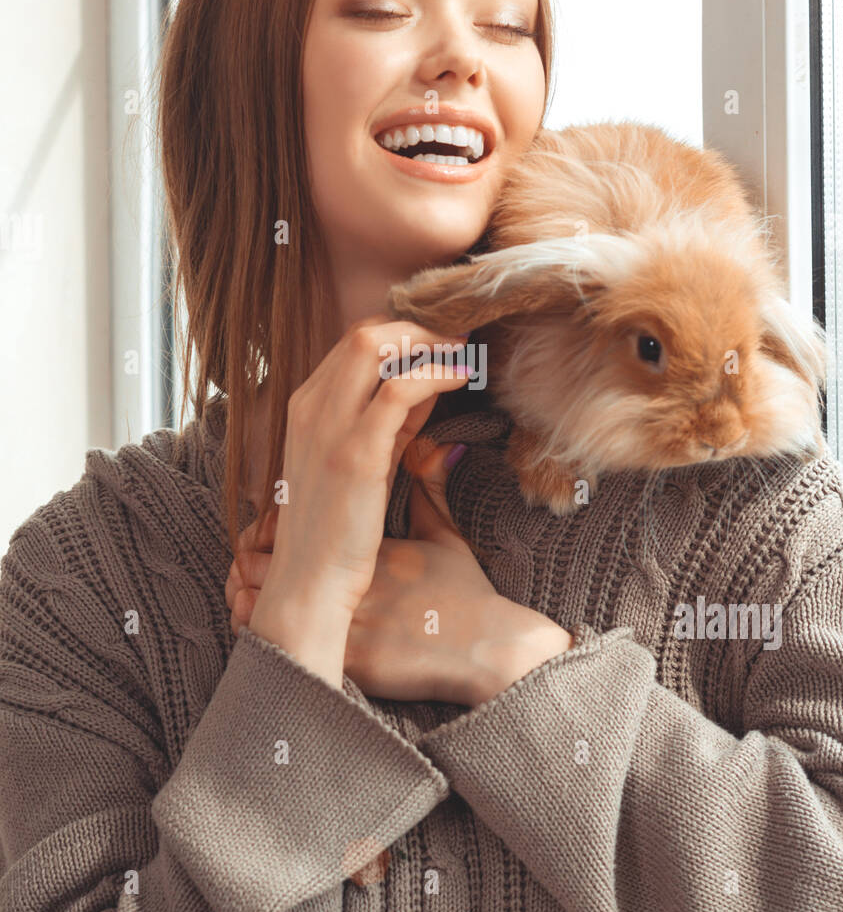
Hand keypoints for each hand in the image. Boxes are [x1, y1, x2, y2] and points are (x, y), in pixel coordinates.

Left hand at [226, 440, 571, 705]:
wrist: (490, 647)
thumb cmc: (467, 594)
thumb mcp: (445, 536)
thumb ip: (429, 489)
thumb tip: (432, 446)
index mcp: (362, 548)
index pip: (293, 534)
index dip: (269, 537)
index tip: (262, 542)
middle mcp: (349, 581)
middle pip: (268, 569)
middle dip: (255, 570)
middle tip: (246, 572)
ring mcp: (350, 622)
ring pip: (269, 611)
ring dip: (256, 608)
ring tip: (250, 606)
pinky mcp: (354, 660)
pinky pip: (292, 651)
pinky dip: (277, 642)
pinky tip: (273, 639)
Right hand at [235, 317, 470, 685]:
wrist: (310, 584)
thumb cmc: (338, 530)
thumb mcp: (364, 462)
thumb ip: (391, 421)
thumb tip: (431, 380)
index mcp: (306, 405)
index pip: (355, 341)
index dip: (405, 332)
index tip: (445, 341)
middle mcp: (311, 406)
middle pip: (365, 332)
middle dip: (419, 327)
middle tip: (461, 337)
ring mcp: (328, 427)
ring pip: (374, 345)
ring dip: (429, 341)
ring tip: (465, 352)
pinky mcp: (354, 454)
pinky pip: (398, 389)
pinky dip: (435, 373)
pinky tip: (461, 378)